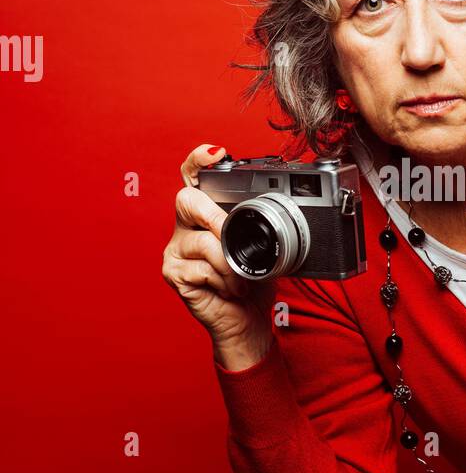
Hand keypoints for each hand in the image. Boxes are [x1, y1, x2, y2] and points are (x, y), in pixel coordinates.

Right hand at [161, 142, 276, 365]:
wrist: (247, 320)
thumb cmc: (254, 281)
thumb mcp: (264, 246)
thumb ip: (263, 224)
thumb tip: (283, 207)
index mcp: (206, 212)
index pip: (193, 176)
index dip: (198, 160)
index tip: (214, 153)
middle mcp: (186, 226)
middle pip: (186, 199)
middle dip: (214, 215)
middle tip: (230, 233)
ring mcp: (176, 249)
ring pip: (203, 242)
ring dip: (230, 263)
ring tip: (241, 278)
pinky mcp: (174, 272)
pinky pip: (201, 268)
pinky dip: (223, 280)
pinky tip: (229, 288)